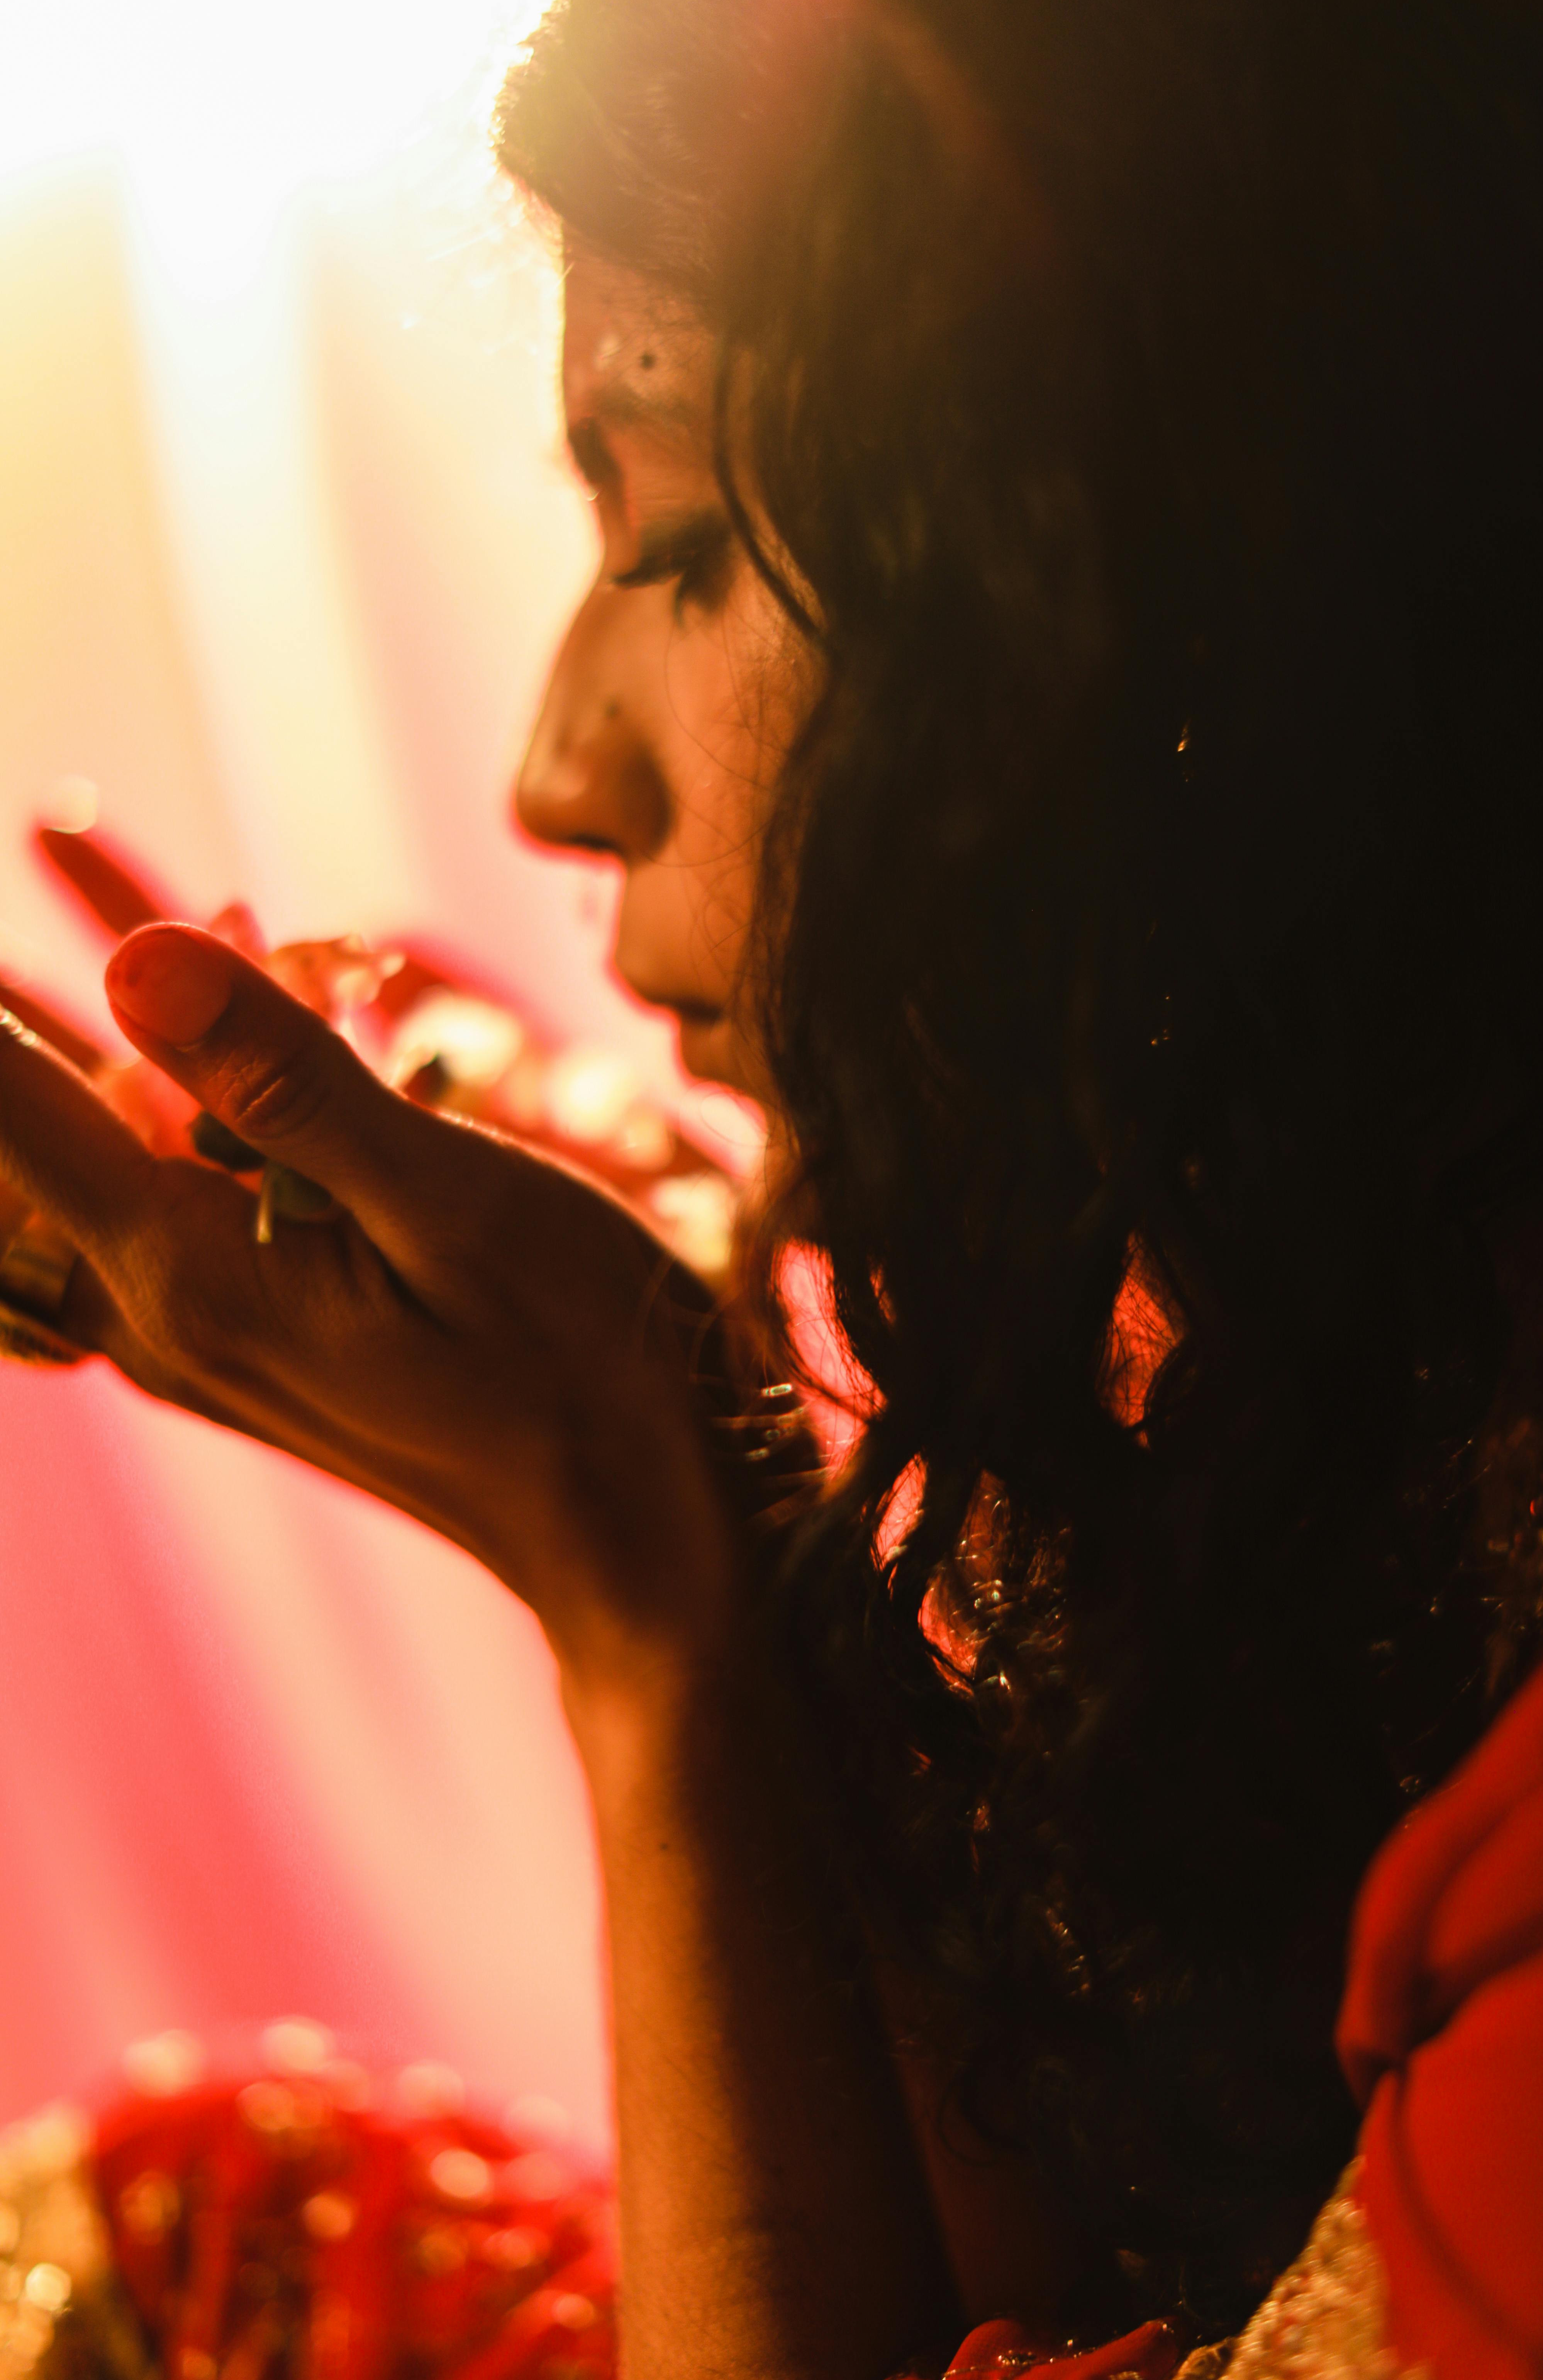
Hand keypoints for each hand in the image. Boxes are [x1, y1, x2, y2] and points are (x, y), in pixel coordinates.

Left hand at [0, 922, 755, 1726]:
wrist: (642, 1540)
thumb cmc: (583, 1367)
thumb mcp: (456, 1205)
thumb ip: (290, 1086)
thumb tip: (133, 958)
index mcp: (191, 1275)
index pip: (6, 1105)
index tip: (31, 847)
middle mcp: (159, 1316)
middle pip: (26, 1129)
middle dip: (49, 997)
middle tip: (81, 839)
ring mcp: (195, 1336)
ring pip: (90, 1157)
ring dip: (123, 1040)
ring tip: (200, 912)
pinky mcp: (243, 1338)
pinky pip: (154, 1198)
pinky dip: (178, 1103)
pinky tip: (257, 1029)